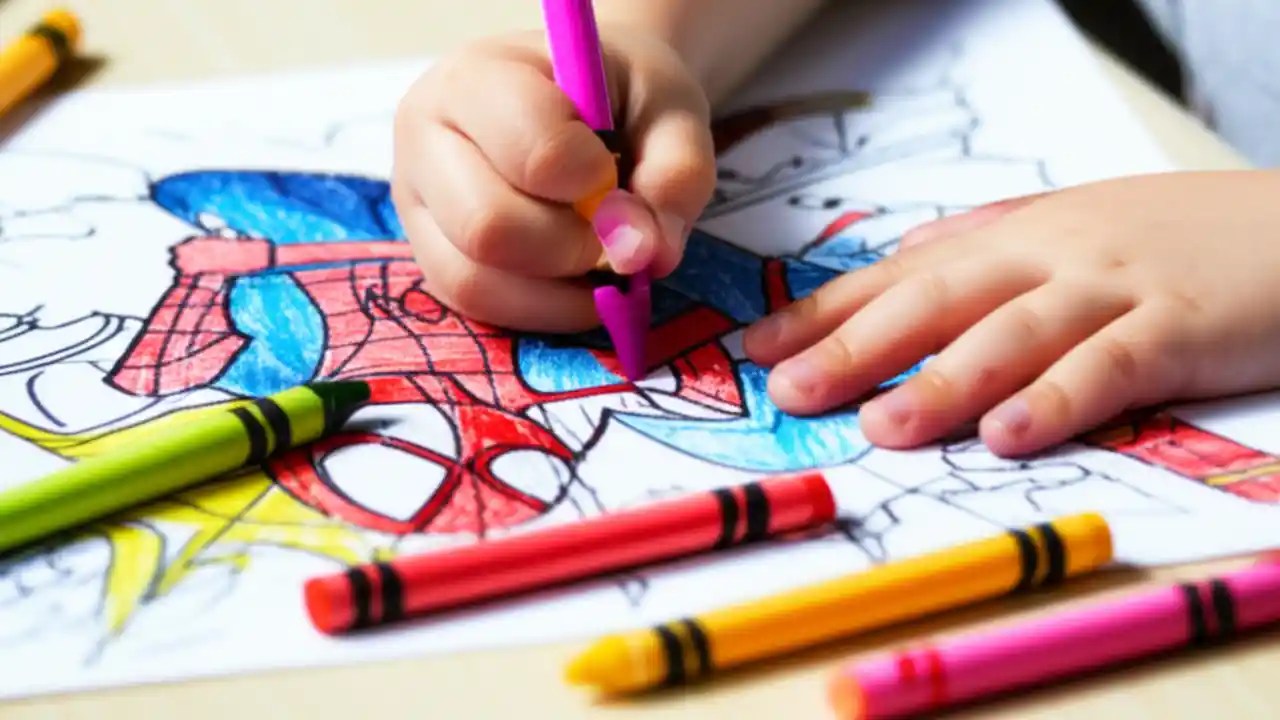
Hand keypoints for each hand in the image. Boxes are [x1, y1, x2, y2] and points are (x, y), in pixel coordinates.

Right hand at [392, 29, 715, 331]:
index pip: (534, 152)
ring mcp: (417, 203)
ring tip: (599, 262)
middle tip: (612, 234)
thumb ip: (677, 172)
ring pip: (473, 280)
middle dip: (572, 248)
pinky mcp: (430, 256)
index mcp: (479, 77)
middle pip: (488, 227)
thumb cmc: (619, 95)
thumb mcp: (669, 109)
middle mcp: (426, 138)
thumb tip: (647, 254)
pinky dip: (541, 311)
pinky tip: (578, 285)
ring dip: (556, 292)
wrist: (583, 97)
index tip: (621, 179)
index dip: (593, 185)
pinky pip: (477, 309)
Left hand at [743, 170, 1279, 455]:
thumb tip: (905, 256)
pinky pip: (1110, 365)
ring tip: (880, 426)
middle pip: (935, 303)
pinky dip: (1058, 399)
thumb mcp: (1068, 228)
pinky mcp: (1179, 326)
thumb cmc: (1173, 236)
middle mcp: (1048, 258)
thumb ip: (985, 244)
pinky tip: (1009, 435)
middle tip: (789, 394)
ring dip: (942, 382)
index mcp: (1013, 239)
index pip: (900, 278)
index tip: (760, 351)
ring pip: (1011, 335)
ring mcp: (1112, 289)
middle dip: (855, 349)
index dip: (826, 314)